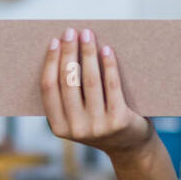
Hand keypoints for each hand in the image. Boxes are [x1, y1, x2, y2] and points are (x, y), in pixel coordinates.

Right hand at [40, 27, 154, 158]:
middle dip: (69, 52)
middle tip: (71, 32)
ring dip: (88, 53)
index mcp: (59, 127)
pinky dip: (109, 65)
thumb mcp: (79, 117)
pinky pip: (112, 86)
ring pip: (90, 81)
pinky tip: (107, 50)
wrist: (132, 147)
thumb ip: (68, 96)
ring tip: (88, 35)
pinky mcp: (119, 120)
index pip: (48, 88)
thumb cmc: (102, 123)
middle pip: (68, 81)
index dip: (50, 62)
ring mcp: (98, 126)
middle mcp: (76, 128)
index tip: (53, 41)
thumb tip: (61, 52)